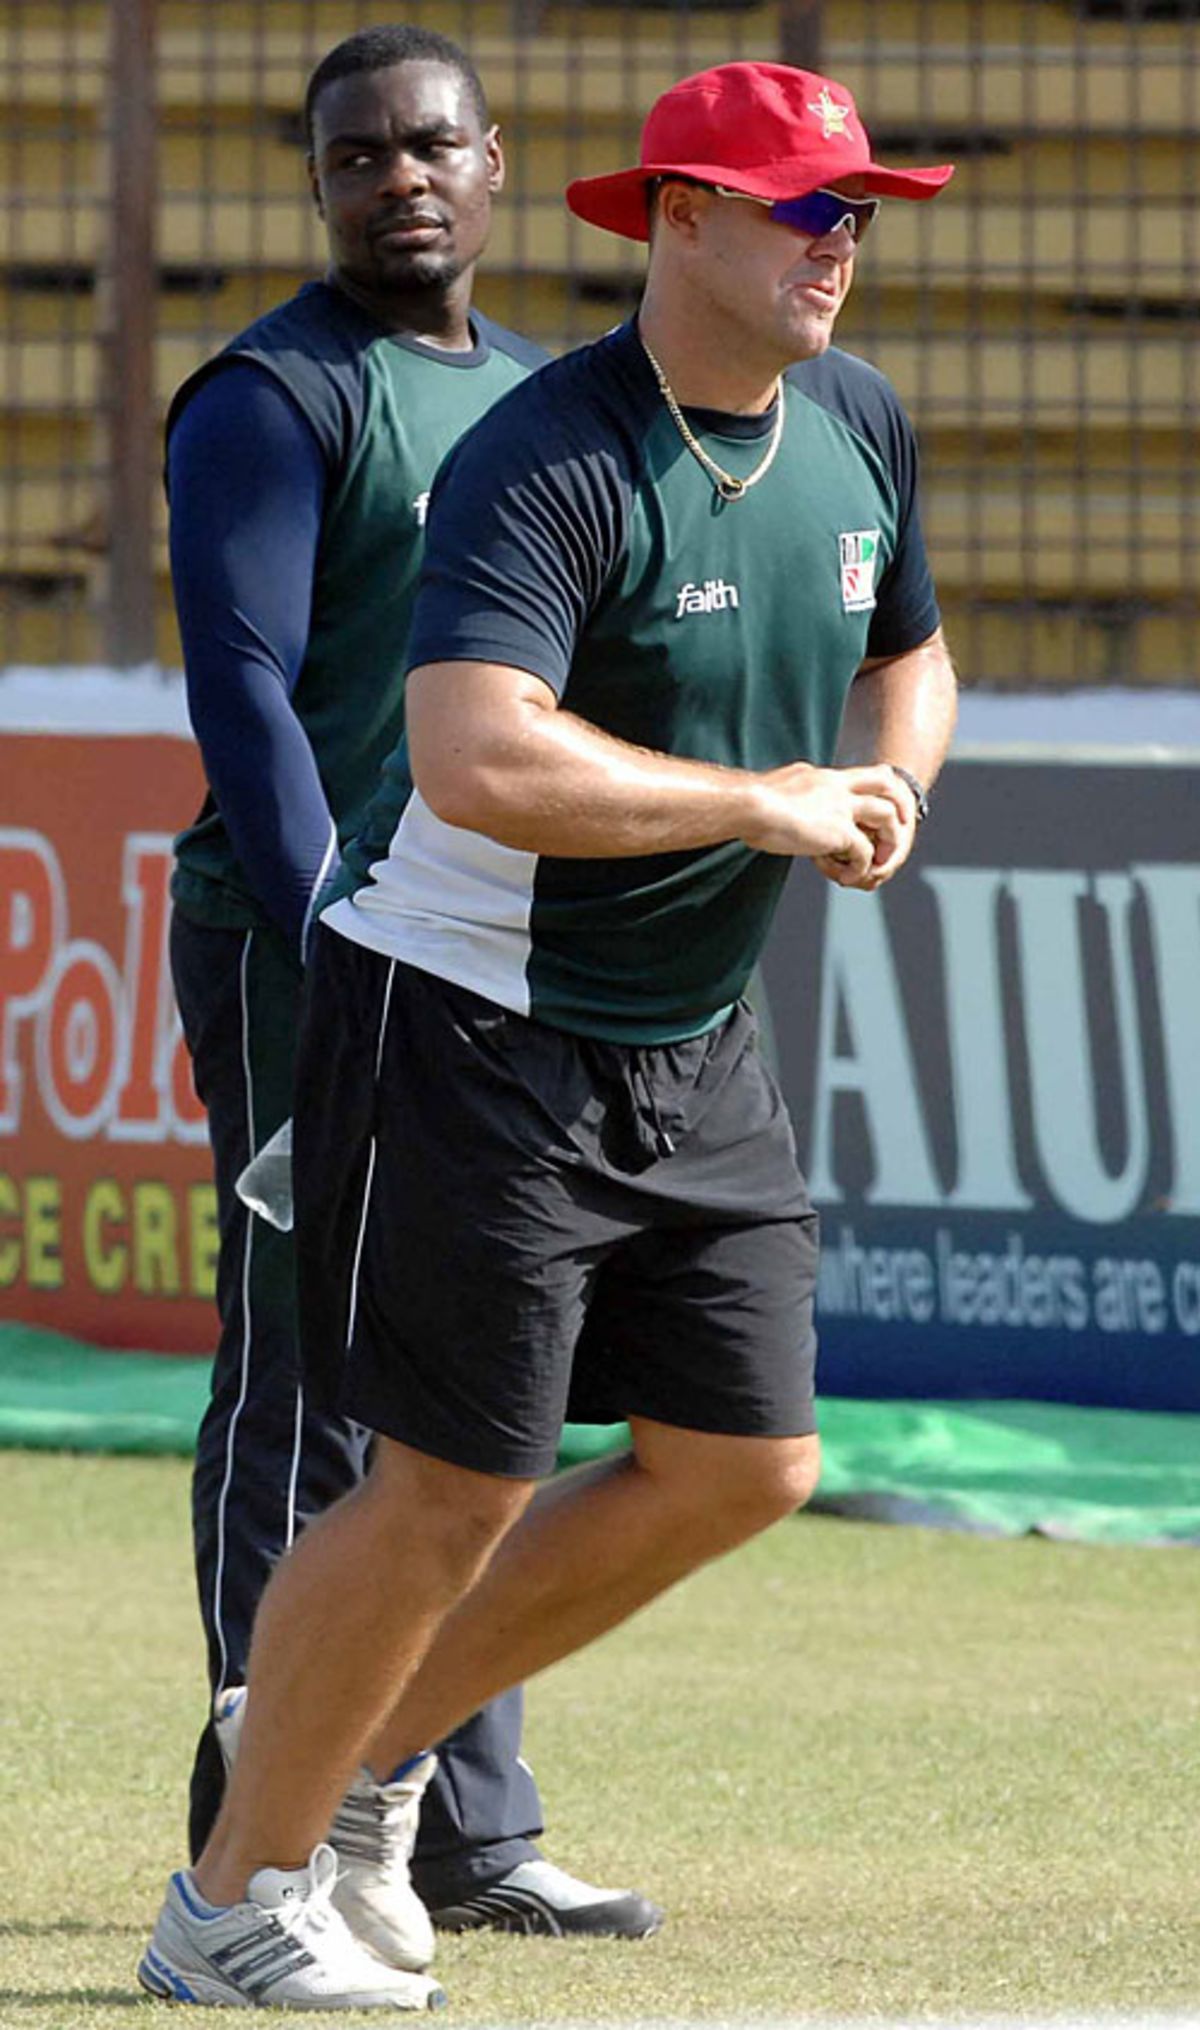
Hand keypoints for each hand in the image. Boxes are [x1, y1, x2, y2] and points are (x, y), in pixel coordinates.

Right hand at [742, 761, 907, 884]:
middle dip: (900, 803)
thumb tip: (767, 799)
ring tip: (877, 864)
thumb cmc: (745, 802)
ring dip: (888, 842)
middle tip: (902, 826)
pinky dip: (860, 868)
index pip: (859, 775)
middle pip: (886, 782)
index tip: (872, 809)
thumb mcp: (769, 791)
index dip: (872, 791)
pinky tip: (845, 878)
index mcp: (821, 776)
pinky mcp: (840, 831)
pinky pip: (865, 853)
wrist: (747, 805)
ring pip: (887, 816)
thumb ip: (782, 794)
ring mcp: (841, 807)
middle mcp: (836, 786)